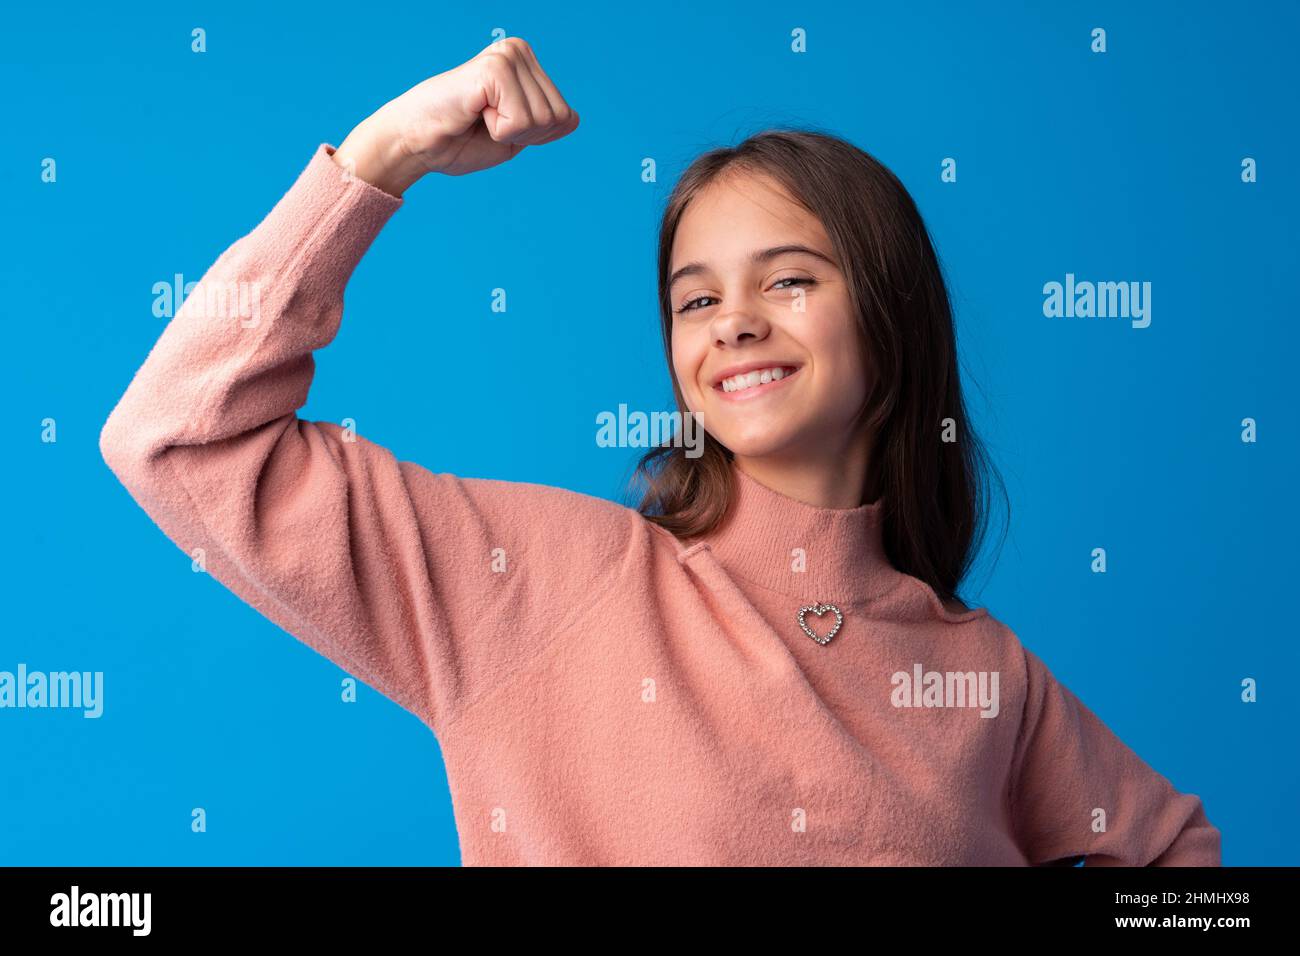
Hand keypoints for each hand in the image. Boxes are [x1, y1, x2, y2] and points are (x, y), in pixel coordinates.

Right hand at [333, 37, 579, 195]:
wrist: (417, 142)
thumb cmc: (460, 140)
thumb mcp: (517, 135)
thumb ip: (546, 123)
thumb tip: (572, 118)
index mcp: (527, 63)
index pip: (567, 118)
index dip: (535, 138)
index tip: (499, 127)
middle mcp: (519, 51)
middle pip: (558, 118)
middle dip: (526, 135)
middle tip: (487, 124)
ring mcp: (508, 56)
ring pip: (543, 120)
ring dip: (510, 132)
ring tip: (479, 117)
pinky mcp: (494, 68)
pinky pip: (521, 121)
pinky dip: (500, 131)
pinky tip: (475, 113)